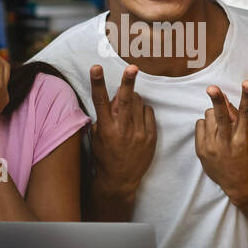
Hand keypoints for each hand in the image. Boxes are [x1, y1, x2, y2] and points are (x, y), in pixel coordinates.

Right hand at [89, 64, 155, 199]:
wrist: (120, 180)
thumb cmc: (105, 157)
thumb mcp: (98, 137)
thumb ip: (105, 116)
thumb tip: (116, 96)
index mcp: (106, 129)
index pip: (100, 101)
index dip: (97, 82)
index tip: (96, 68)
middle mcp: (122, 130)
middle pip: (126, 100)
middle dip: (128, 81)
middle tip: (132, 67)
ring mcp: (138, 134)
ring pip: (139, 103)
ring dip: (133, 98)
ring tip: (128, 106)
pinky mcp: (151, 137)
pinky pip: (149, 113)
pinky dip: (143, 110)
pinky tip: (138, 118)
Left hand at [194, 81, 247, 201]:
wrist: (237, 184)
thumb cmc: (246, 158)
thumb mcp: (247, 139)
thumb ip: (237, 119)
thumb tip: (224, 99)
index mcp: (243, 138)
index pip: (246, 113)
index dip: (247, 96)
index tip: (247, 83)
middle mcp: (227, 142)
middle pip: (220, 115)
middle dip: (217, 99)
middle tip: (212, 88)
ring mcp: (212, 147)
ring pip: (208, 115)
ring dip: (214, 115)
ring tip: (220, 127)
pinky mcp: (201, 151)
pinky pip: (199, 124)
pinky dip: (205, 126)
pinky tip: (212, 134)